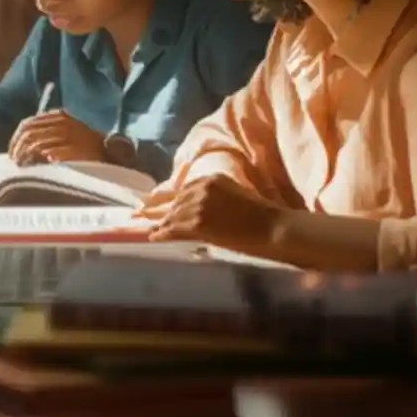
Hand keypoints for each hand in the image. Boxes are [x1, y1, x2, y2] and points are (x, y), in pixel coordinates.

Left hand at [8, 110, 103, 165]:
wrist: (112, 158)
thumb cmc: (85, 150)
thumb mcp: (66, 135)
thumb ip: (46, 134)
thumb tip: (19, 144)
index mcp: (59, 117)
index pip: (27, 124)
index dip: (16, 139)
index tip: (12, 153)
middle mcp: (65, 124)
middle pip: (29, 134)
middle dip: (18, 149)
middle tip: (16, 163)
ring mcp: (71, 136)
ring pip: (37, 145)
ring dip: (27, 157)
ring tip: (24, 168)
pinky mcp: (77, 150)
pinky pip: (51, 154)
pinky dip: (42, 162)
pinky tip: (39, 169)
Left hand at [138, 174, 284, 253]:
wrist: (275, 227)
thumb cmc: (262, 216)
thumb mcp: (234, 196)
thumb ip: (214, 198)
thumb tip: (199, 209)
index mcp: (211, 179)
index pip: (183, 189)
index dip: (167, 199)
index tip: (152, 202)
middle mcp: (201, 188)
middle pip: (175, 203)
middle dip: (161, 212)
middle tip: (141, 215)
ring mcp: (198, 206)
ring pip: (172, 216)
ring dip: (161, 224)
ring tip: (150, 230)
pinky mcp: (198, 224)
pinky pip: (173, 229)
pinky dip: (162, 234)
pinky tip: (153, 237)